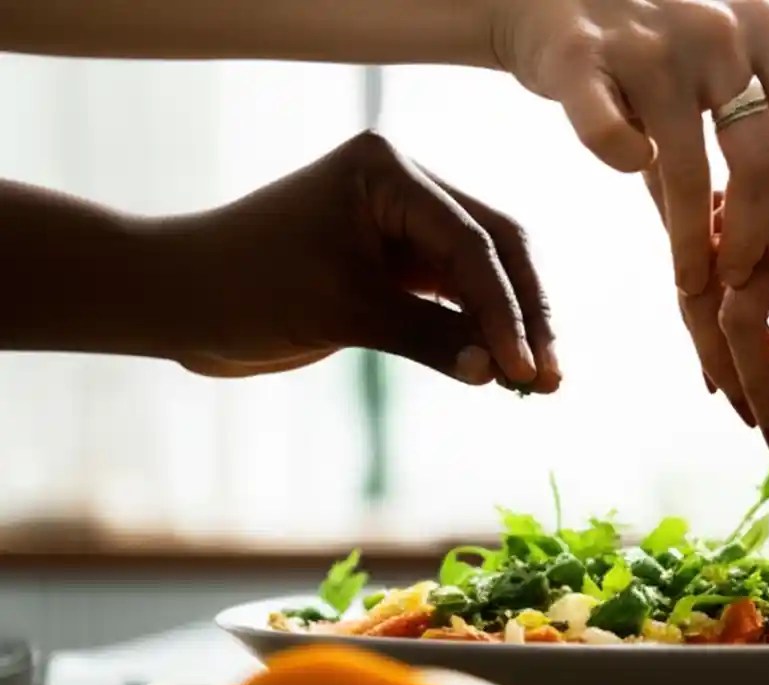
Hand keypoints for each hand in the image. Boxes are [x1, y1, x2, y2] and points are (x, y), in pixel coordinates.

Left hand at [170, 131, 557, 389]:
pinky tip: (498, 367)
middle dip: (523, 312)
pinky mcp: (392, 265)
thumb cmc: (242, 288)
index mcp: (388, 172)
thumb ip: (427, 337)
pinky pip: (451, 296)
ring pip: (480, 273)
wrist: (172, 300)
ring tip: (536, 381)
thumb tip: (501, 370)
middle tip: (549, 375)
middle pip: (493, 246)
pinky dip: (474, 331)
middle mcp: (403, 189)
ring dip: (507, 324)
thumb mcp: (342, 312)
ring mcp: (400, 226)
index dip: (504, 307)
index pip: (470, 240)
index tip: (523, 367)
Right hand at [493, 0, 768, 293]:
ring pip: (686, 166)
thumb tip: (753, 244)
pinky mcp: (580, 57)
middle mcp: (716, 34)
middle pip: (761, 158)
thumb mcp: (705, 68)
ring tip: (690, 282)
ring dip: (692, 240)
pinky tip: (625, 170)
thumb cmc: (640, 45)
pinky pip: (608, 133)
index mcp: (761, 33)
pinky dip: (619, 162)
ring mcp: (650, 44)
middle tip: (741, 284)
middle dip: (755, 237)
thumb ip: (731, 139)